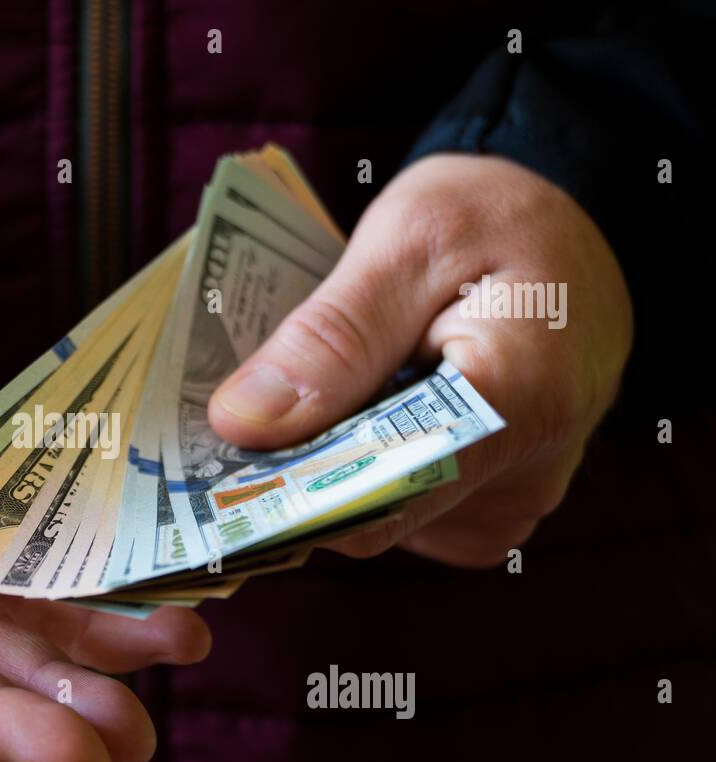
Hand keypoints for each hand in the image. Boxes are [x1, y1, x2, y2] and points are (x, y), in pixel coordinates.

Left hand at [209, 155, 632, 566]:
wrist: (570, 226)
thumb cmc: (496, 216)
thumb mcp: (409, 238)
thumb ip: (331, 337)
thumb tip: (243, 424)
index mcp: (518, 402)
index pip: (379, 493)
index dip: (288, 488)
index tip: (217, 463)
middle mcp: (524, 474)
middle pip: (372, 513)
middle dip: (298, 470)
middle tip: (247, 410)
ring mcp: (510, 499)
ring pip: (379, 518)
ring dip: (328, 465)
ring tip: (318, 392)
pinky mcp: (490, 504)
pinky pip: (402, 511)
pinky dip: (361, 466)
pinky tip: (355, 412)